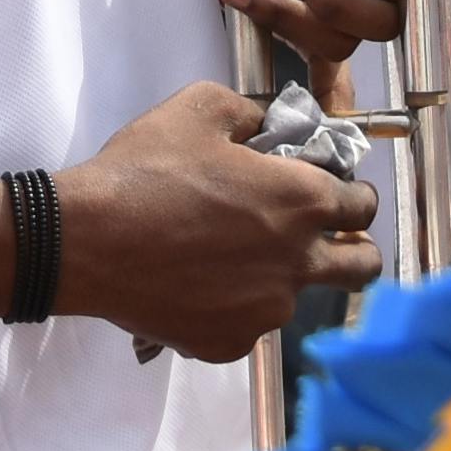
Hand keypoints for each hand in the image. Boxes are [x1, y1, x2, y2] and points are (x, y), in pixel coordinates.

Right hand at [51, 83, 383, 360]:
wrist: (87, 242)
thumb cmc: (144, 171)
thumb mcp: (200, 107)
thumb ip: (252, 112)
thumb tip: (267, 127)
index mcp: (302, 200)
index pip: (364, 204)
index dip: (352, 194)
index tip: (333, 192)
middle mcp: (298, 261)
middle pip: (363, 267)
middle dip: (354, 248)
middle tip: (322, 237)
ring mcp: (266, 311)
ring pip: (296, 296)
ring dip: (280, 276)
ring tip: (228, 256)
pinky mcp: (230, 343)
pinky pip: (248, 324)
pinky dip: (233, 305)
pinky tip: (196, 283)